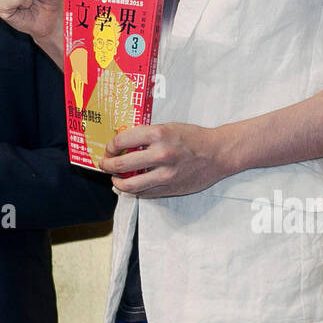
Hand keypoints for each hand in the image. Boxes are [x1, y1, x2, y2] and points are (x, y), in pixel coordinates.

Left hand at [99, 122, 232, 197]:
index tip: (109, 149)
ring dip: (117, 182)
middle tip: (105, 164)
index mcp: (158, 134)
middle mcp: (160, 154)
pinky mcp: (170, 188)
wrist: (217, 153)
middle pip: (121, 165)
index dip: (110, 146)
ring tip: (115, 179)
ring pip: (130, 185)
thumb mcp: (167, 128)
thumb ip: (146, 136)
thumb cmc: (193, 138)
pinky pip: (145, 193)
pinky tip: (131, 186)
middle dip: (108, 165)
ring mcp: (165, 174)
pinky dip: (134, 191)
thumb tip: (122, 144)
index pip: (122, 141)